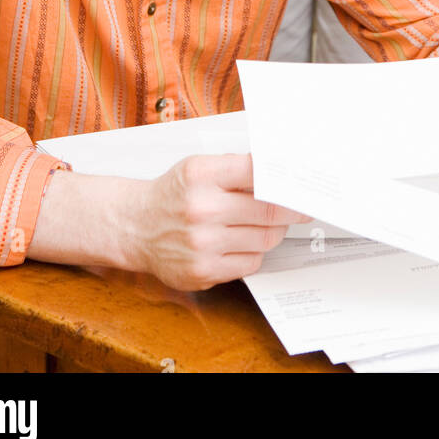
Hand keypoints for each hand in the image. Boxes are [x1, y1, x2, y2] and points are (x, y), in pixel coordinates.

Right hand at [135, 153, 312, 290]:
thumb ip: (237, 167)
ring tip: (270, 223)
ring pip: (265, 239)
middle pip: (269, 210)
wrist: (136, 227)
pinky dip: (255, 252)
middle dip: (292, 209)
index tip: (300, 182)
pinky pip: (251, 263)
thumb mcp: (199, 167)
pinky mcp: (204, 271)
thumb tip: (280, 173)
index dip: (285, 178)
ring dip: (275, 231)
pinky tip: (245, 241)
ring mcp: (203, 244)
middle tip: (302, 207)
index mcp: (201, 174)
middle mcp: (201, 209)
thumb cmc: (173, 194)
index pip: (258, 171)